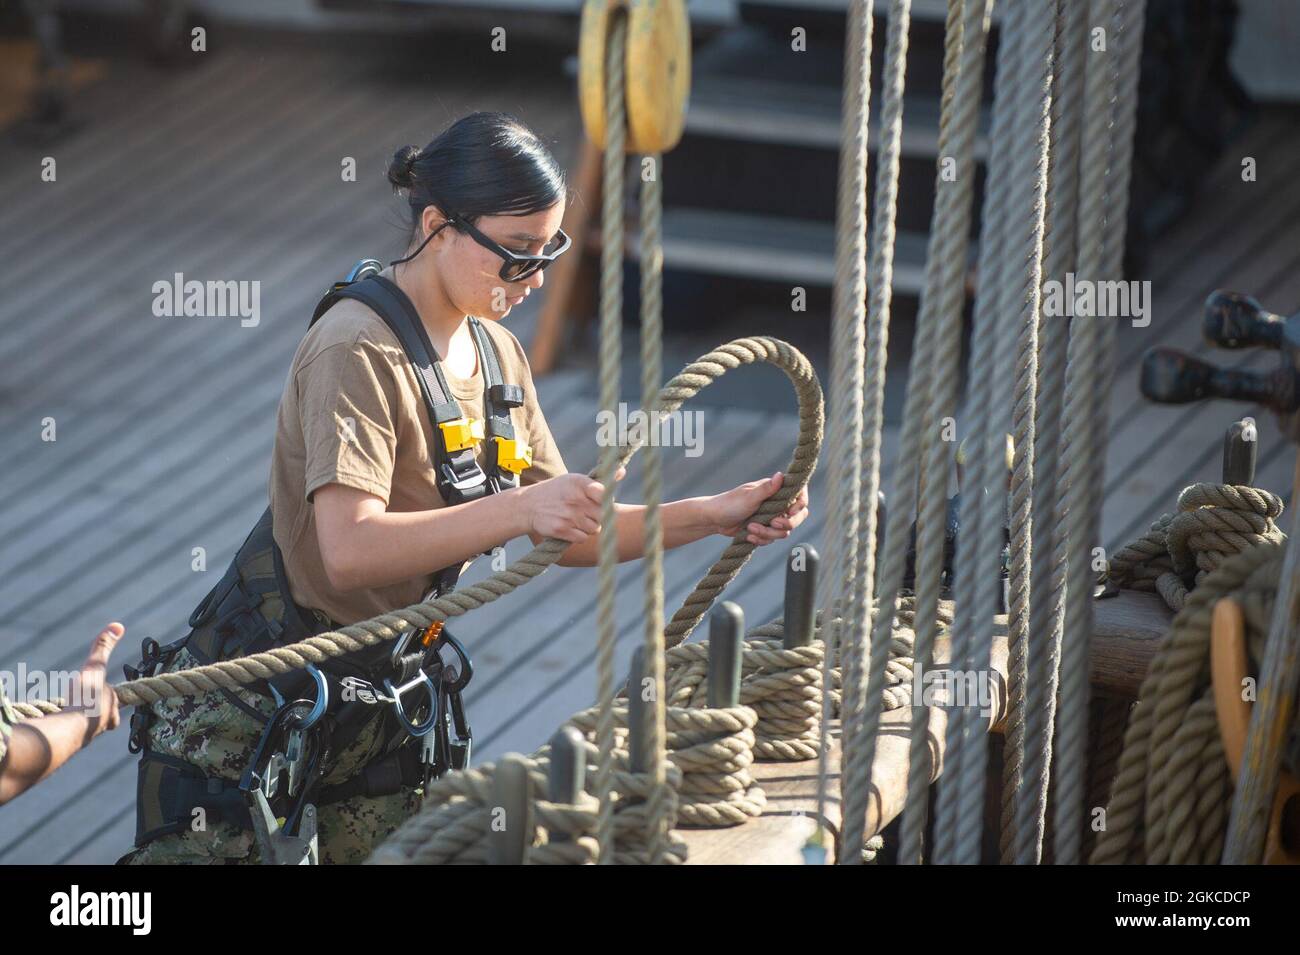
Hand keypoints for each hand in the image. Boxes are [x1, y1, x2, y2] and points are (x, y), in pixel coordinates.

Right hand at [68, 623, 123, 737]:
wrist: (69, 731)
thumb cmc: (85, 699)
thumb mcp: (94, 669)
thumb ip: (103, 648)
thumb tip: (118, 625)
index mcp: (112, 708)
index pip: (112, 700)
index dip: (106, 695)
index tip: (98, 691)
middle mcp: (103, 725)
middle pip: (103, 718)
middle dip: (96, 712)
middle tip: (85, 706)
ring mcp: (86, 737)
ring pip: (85, 727)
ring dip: (78, 721)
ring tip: (69, 716)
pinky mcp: (67, 746)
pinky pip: (68, 735)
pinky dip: (62, 730)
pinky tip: (55, 727)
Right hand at [521, 467, 625, 542]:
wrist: (527, 506)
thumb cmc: (558, 491)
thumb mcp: (575, 480)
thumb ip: (600, 480)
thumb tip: (622, 472)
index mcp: (579, 483)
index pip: (605, 494)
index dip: (605, 500)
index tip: (598, 501)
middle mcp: (575, 499)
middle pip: (603, 515)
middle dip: (598, 515)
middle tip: (586, 512)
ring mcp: (568, 516)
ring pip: (595, 528)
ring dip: (589, 527)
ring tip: (577, 519)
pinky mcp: (561, 530)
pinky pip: (583, 538)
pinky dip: (579, 536)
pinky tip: (570, 527)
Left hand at [709, 471, 810, 545]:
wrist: (715, 520)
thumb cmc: (730, 504)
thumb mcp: (749, 497)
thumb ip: (767, 489)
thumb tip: (781, 475)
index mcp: (775, 490)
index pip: (800, 495)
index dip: (800, 505)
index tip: (790, 511)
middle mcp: (777, 503)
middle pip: (798, 516)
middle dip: (786, 523)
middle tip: (773, 523)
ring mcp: (772, 517)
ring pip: (784, 531)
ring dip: (768, 533)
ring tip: (750, 528)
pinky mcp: (765, 529)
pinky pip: (772, 539)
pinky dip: (761, 539)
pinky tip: (748, 535)